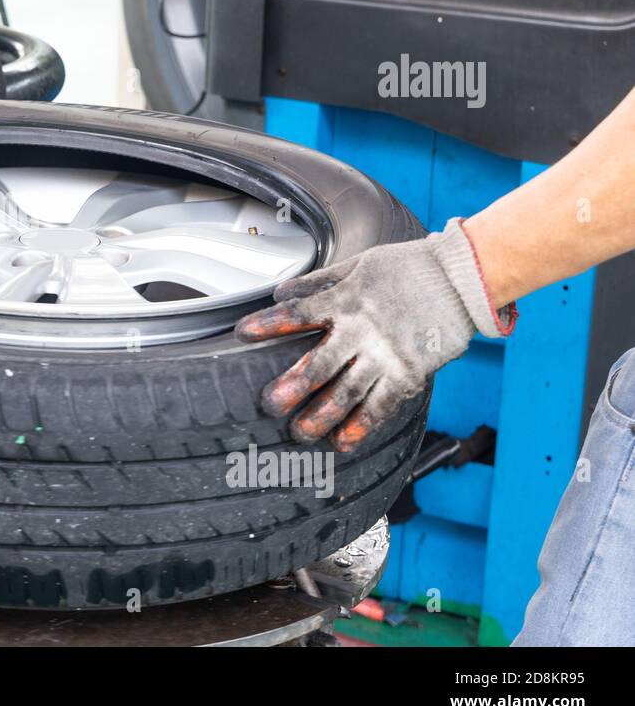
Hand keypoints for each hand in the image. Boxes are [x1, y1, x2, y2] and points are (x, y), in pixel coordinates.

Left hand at [235, 219, 515, 451]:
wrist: (462, 278)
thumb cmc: (408, 268)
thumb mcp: (359, 264)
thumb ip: (318, 282)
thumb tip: (280, 293)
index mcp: (346, 300)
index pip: (299, 313)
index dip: (269, 323)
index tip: (242, 333)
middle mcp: (362, 331)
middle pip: (319, 365)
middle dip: (292, 388)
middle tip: (270, 405)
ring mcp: (386, 355)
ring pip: (347, 393)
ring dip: (321, 417)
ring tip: (301, 434)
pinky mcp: (409, 373)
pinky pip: (381, 405)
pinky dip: (362, 426)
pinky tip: (343, 442)